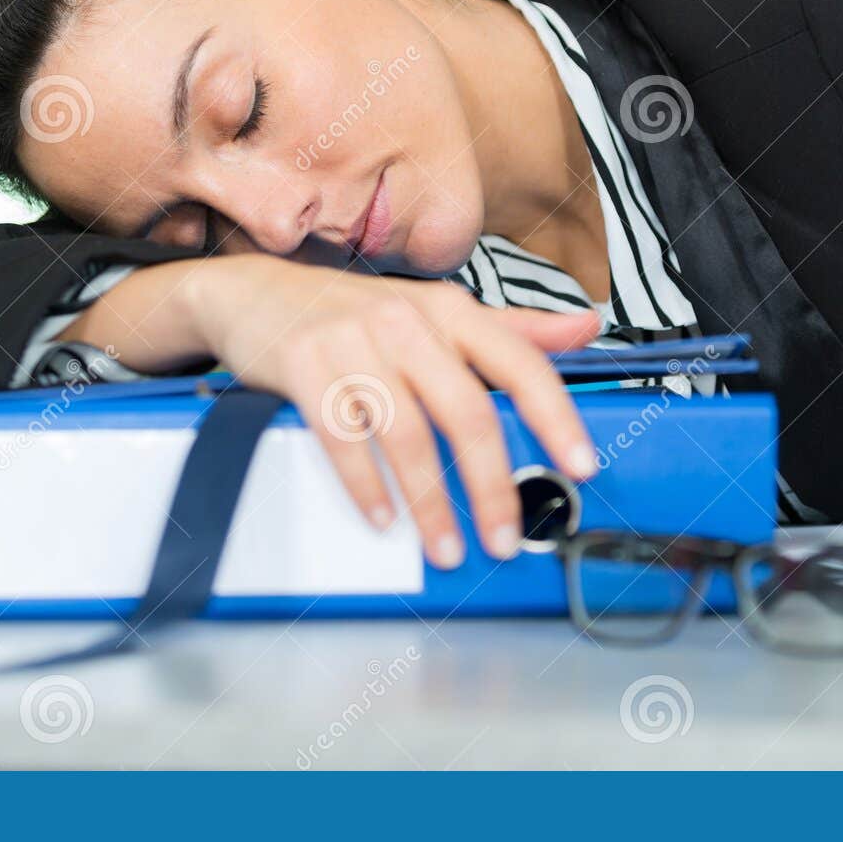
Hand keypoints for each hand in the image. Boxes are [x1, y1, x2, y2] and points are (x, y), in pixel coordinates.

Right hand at [181, 256, 600, 568]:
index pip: (519, 363)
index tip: (580, 465)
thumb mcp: (437, 310)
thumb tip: (586, 326)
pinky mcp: (304, 365)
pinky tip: (384, 519)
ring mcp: (352, 341)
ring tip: (446, 547)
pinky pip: (342, 438)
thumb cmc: (356, 313)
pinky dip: (367, 487)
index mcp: (450, 310)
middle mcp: (407, 320)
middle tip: (506, 536)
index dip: (556, 417)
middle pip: (466, 411)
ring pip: (407, 434)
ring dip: (429, 503)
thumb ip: (513, 328)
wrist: (256, 294)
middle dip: (491, 485)